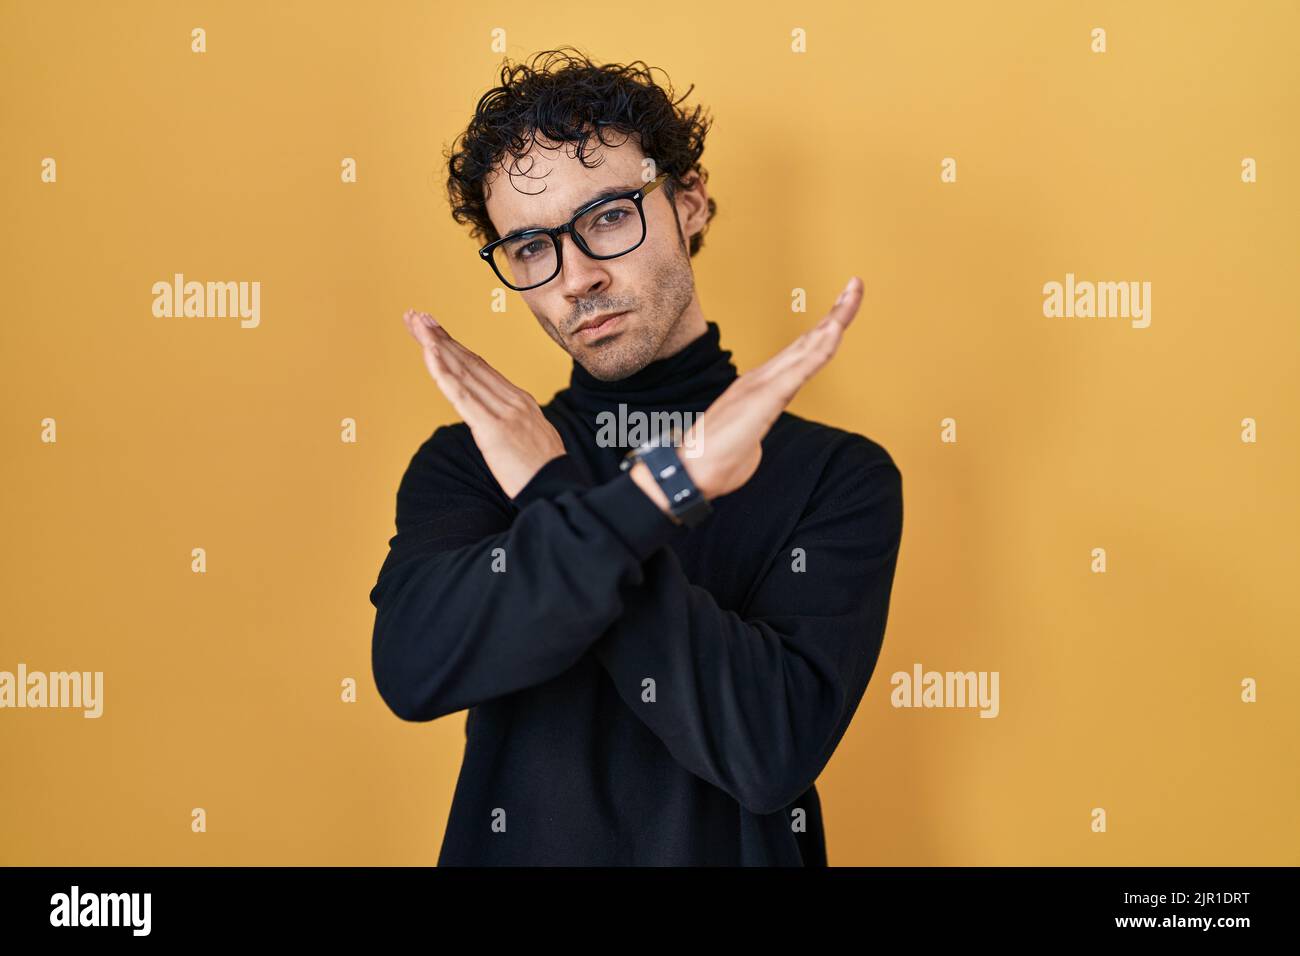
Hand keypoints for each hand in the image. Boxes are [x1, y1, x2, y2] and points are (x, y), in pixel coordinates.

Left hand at [403, 309, 565, 498]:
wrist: (558, 490)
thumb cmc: (544, 473)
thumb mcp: (532, 440)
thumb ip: (515, 425)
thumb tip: (500, 423)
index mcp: (520, 401)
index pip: (481, 367)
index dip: (456, 347)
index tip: (436, 331)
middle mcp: (512, 399)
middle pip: (469, 361)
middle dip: (440, 337)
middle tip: (417, 317)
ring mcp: (503, 411)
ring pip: (462, 371)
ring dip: (436, 344)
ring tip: (416, 324)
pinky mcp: (492, 428)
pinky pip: (461, 394)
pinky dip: (442, 370)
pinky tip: (428, 352)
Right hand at [678, 277, 863, 500]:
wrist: (688, 472)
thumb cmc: (713, 461)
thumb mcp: (743, 446)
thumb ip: (750, 437)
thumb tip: (748, 445)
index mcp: (761, 388)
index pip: (800, 355)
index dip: (823, 332)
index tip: (841, 314)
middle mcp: (763, 378)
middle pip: (808, 341)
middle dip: (836, 313)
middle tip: (856, 285)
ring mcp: (765, 385)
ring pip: (809, 346)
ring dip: (834, 319)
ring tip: (853, 293)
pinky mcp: (767, 397)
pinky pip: (801, 369)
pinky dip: (821, 347)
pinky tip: (836, 328)